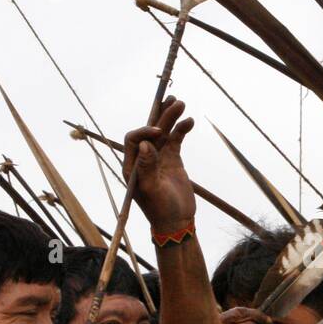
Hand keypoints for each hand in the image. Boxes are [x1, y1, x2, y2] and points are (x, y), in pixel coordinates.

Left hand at [123, 96, 196, 232]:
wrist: (177, 222)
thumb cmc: (160, 210)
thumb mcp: (152, 191)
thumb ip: (147, 167)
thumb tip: (145, 144)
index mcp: (132, 166)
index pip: (133, 140)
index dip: (144, 132)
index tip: (159, 132)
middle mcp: (144, 158)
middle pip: (150, 131)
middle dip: (160, 116)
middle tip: (173, 101)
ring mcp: (159, 157)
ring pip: (164, 132)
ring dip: (171, 117)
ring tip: (181, 103)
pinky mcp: (173, 160)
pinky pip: (176, 140)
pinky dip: (182, 130)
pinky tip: (189, 121)